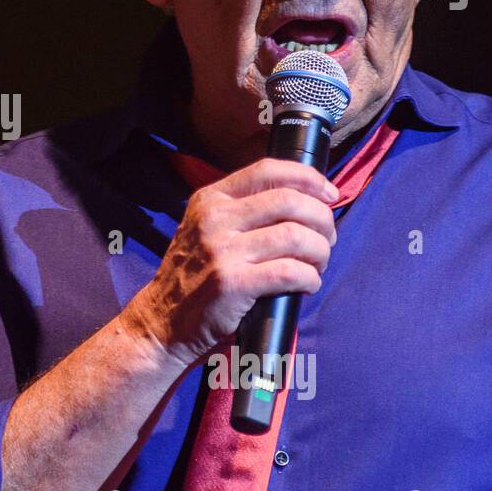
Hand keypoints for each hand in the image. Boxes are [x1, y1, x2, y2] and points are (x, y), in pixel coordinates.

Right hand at [122, 158, 338, 366]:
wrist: (163, 321)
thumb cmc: (194, 276)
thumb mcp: (205, 228)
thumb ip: (242, 210)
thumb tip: (303, 199)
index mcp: (210, 198)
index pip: (268, 170)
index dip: (308, 178)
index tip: (328, 195)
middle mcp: (214, 218)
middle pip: (290, 201)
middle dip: (322, 219)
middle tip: (327, 239)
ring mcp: (221, 250)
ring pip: (296, 236)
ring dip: (320, 251)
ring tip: (317, 264)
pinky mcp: (232, 283)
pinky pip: (290, 272)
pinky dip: (309, 278)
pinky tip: (306, 284)